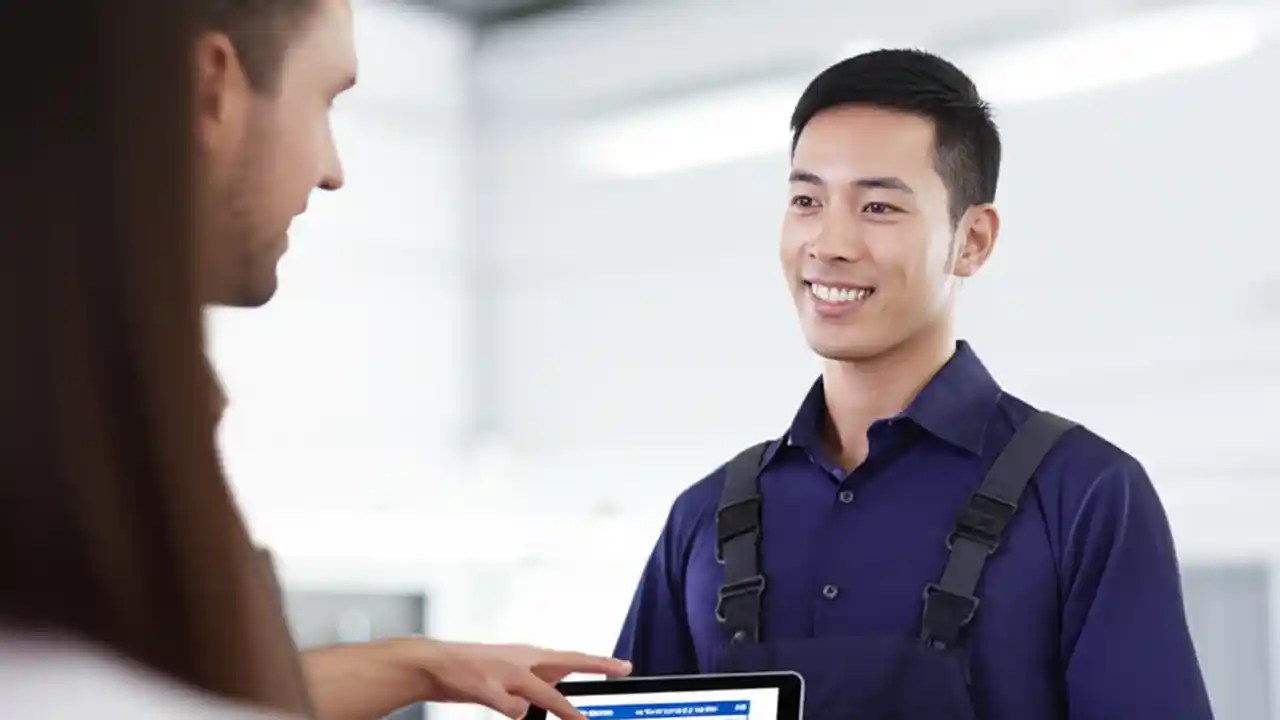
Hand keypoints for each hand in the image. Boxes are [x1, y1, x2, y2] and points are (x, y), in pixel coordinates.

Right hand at [400, 640, 631, 719]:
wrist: (433, 664)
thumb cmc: (472, 670)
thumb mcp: (507, 671)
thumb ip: (533, 682)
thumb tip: (558, 697)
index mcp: (528, 656)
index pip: (571, 658)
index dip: (599, 662)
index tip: (624, 664)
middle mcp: (521, 660)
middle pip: (567, 663)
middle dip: (596, 665)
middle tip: (623, 669)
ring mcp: (504, 672)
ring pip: (542, 691)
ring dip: (564, 706)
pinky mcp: (485, 686)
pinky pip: (509, 706)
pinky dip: (514, 712)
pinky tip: (511, 711)